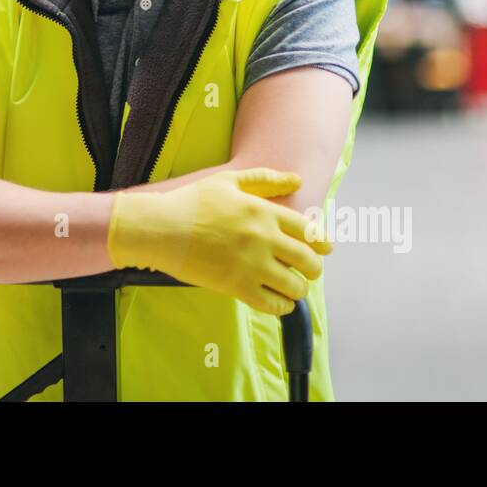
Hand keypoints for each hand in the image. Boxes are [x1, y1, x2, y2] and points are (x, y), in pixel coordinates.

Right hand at [107, 167, 332, 314]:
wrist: (161, 228)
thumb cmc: (192, 202)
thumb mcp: (229, 181)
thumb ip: (265, 180)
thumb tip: (297, 181)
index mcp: (264, 211)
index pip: (309, 230)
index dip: (322, 242)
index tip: (325, 249)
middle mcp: (264, 238)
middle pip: (308, 260)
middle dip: (314, 269)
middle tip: (308, 271)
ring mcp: (252, 264)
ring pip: (294, 285)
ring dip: (299, 289)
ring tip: (293, 288)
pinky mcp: (237, 286)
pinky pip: (272, 304)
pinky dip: (281, 306)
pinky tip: (279, 303)